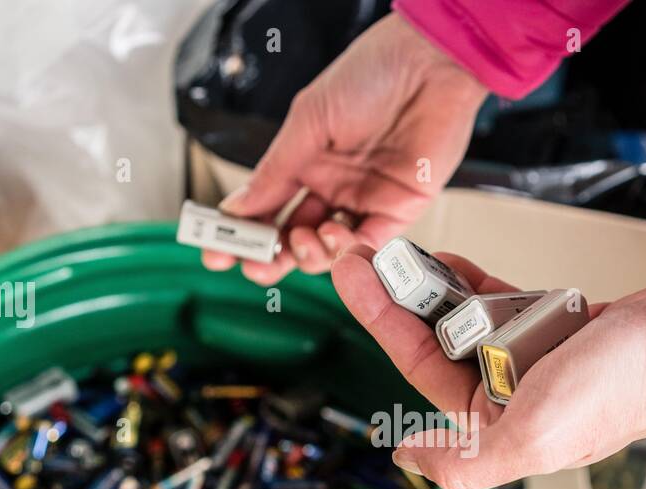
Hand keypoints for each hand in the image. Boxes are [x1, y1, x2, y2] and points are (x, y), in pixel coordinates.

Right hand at [202, 13, 487, 284]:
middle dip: (273, 258)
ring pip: (330, 250)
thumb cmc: (371, 75)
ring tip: (304, 237)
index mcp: (304, 162)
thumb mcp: (308, 122)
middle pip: (295, 238)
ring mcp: (364, 200)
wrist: (428, 65)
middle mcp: (333, 186)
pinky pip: (369, 245)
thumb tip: (237, 207)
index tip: (217, 253)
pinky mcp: (399, 210)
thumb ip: (275, 171)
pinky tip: (334, 240)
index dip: (242, 235)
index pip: (266, 209)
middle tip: (257, 265)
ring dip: (310, 253)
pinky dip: (348, 252)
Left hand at [331, 246, 645, 488]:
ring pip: (468, 320)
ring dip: (436, 288)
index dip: (382, 322)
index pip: (421, 370)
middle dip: (400, 299)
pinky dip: (478, 285)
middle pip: (438, 341)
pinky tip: (451, 263)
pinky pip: (504, 304)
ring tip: (405, 252)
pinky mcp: (557, 329)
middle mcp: (511, 398)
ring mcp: (533, 361)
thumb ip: (464, 461)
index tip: (354, 278)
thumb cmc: (617, 389)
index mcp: (498, 428)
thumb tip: (405, 457)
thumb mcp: (530, 438)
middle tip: (368, 254)